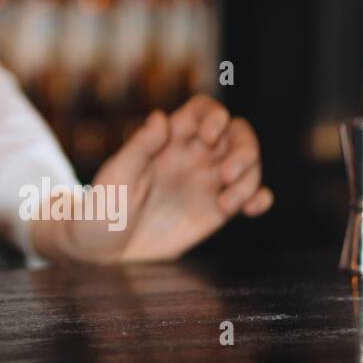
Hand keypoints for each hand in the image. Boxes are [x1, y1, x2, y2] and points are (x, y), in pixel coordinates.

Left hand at [30, 96, 273, 263]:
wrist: (104, 251)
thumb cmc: (102, 208)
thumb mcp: (116, 176)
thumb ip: (140, 147)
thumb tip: (160, 116)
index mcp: (167, 140)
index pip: (203, 111)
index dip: (215, 115)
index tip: (208, 138)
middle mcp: (192, 156)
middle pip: (237, 133)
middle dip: (245, 147)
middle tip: (227, 174)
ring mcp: (207, 182)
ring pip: (249, 163)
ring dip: (251, 177)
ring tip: (226, 204)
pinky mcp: (216, 210)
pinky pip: (251, 195)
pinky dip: (261, 197)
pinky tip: (249, 210)